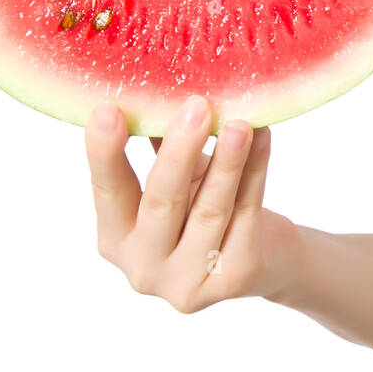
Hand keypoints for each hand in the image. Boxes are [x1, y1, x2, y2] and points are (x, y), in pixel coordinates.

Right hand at [85, 95, 294, 311]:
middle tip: (196, 106)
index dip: (106, 153)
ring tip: (240, 123)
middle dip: (180, 151)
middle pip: (162, 202)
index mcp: (116, 240)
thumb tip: (158, 88)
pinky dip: (256, 172)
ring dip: (227, 161)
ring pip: (210, 210)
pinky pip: (246, 215)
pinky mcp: (235, 280)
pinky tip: (263, 138)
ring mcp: (188, 283)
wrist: (266, 261)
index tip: (108, 110)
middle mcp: (143, 270)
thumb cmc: (208, 210)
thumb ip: (161, 148)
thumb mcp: (180, 182)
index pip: (108, 192)